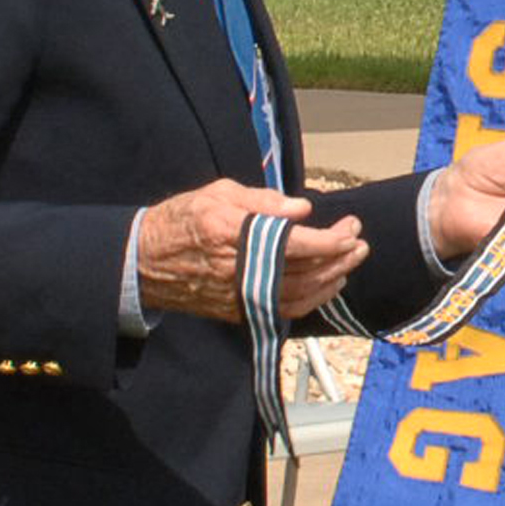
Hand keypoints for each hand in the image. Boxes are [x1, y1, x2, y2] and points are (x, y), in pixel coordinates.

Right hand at [137, 180, 367, 322]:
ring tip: (350, 261)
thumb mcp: (219, 194)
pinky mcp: (239, 311)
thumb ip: (263, 201)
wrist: (144, 262)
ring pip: (299, 295)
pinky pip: (285, 309)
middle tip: (360, 240)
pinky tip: (327, 285)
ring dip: (331, 279)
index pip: (296, 243)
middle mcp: (241, 271)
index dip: (330, 239)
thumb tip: (302, 209)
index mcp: (235, 236)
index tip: (351, 229)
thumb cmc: (182, 220)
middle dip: (339, 256)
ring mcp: (241, 296)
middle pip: (304, 270)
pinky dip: (312, 299)